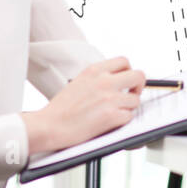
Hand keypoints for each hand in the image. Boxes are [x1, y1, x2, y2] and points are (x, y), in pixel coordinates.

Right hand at [23, 56, 145, 155]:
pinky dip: (122, 121)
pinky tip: (110, 122)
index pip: (124, 61)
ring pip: (135, 99)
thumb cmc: (60, 109)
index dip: (129, 72)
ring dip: (128, 107)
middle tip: (131, 95)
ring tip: (115, 112)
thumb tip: (117, 80)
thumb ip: (98, 78)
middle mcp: (104, 81)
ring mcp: (109, 98)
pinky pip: (129, 116)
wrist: (48, 126)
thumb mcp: (79, 82)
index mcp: (94, 70)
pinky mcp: (111, 115)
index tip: (127, 82)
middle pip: (138, 76)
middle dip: (138, 87)